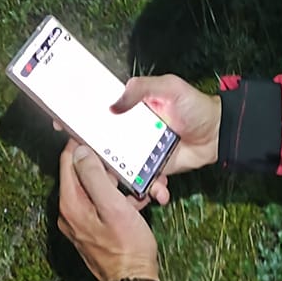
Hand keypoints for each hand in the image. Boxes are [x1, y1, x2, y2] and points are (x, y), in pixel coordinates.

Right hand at [50, 75, 220, 207]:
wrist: (218, 134)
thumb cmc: (194, 105)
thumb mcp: (169, 87)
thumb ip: (141, 89)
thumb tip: (113, 104)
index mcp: (130, 106)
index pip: (99, 108)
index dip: (79, 114)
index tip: (62, 121)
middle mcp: (130, 130)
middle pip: (102, 141)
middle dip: (91, 154)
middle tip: (86, 163)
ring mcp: (140, 151)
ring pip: (118, 165)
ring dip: (117, 178)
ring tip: (120, 185)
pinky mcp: (153, 169)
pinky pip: (142, 181)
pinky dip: (147, 189)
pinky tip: (157, 193)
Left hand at [57, 140, 161, 280]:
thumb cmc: (127, 247)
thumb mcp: (114, 206)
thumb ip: (95, 176)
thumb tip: (81, 152)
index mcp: (71, 203)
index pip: (69, 161)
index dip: (83, 144)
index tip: (99, 134)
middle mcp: (70, 211)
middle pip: (86, 174)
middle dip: (111, 167)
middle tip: (131, 163)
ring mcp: (81, 220)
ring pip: (99, 189)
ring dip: (121, 184)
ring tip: (143, 187)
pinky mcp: (94, 228)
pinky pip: (104, 204)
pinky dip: (121, 200)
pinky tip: (140, 201)